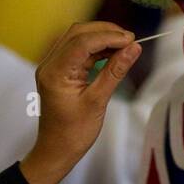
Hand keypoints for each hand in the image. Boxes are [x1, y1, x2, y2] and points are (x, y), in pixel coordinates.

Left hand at [19, 22, 141, 183]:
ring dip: (101, 38)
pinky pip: (78, 50)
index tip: (132, 40)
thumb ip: (115, 71)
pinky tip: (113, 53)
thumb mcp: (98, 102)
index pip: (82, 42)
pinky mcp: (59, 70)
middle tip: (130, 40)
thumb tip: (134, 48)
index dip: (109, 36)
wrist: (56, 151)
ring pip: (77, 39)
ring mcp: (52, 66)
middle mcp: (49, 64)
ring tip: (125, 45)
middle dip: (105, 32)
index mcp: (55, 72)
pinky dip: (96, 48)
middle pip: (78, 33)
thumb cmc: (74, 133)